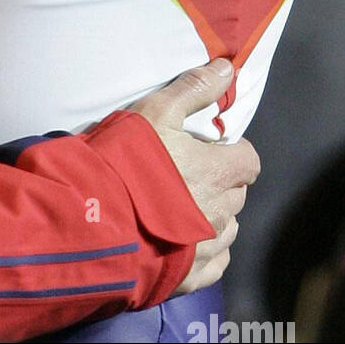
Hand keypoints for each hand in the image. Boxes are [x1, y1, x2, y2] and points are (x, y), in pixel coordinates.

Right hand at [128, 59, 259, 294]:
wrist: (95, 220)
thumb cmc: (125, 161)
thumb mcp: (155, 112)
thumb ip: (192, 89)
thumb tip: (227, 68)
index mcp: (218, 171)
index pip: (249, 160)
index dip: (233, 152)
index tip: (211, 148)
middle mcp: (221, 211)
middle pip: (236, 193)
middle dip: (220, 182)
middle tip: (186, 173)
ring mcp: (207, 246)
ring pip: (227, 229)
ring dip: (213, 216)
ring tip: (180, 206)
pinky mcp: (190, 275)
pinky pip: (214, 264)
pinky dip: (204, 251)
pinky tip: (181, 240)